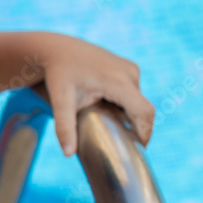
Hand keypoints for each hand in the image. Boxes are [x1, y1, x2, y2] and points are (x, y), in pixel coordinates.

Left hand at [41, 37, 155, 156]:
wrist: (56, 48)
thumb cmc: (58, 73)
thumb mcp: (60, 100)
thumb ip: (65, 127)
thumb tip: (68, 154)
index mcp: (118, 81)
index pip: (144, 112)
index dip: (146, 133)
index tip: (139, 150)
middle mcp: (129, 72)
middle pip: (143, 109)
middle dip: (138, 128)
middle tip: (126, 147)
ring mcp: (130, 68)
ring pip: (138, 101)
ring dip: (131, 117)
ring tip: (117, 132)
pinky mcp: (127, 67)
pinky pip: (133, 92)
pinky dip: (126, 106)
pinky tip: (112, 115)